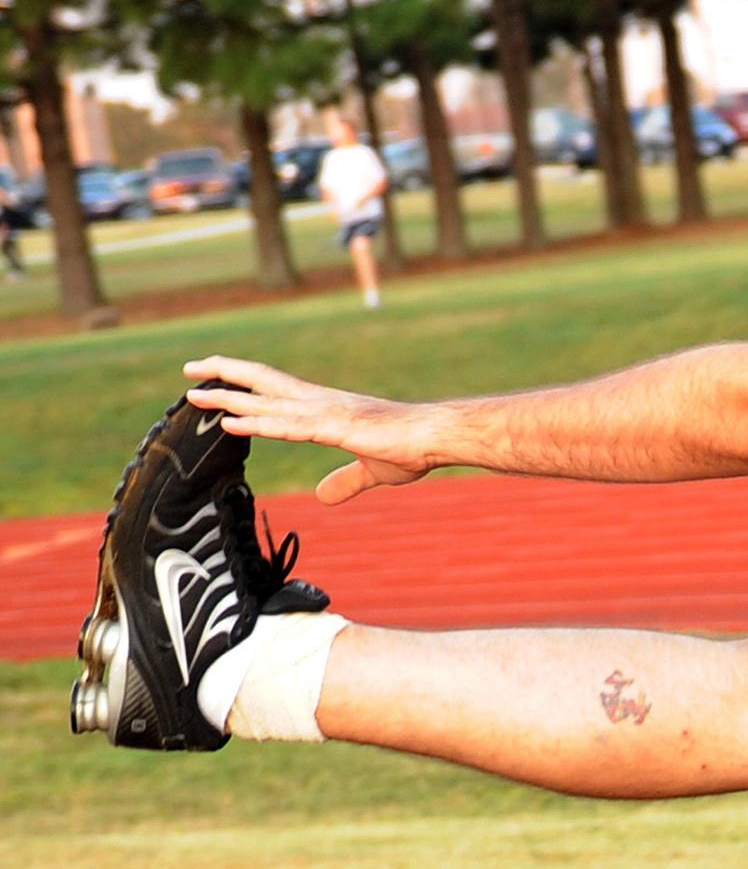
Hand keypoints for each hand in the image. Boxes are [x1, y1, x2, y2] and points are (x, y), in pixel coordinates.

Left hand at [181, 353, 439, 503]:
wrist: (436, 436)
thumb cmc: (411, 448)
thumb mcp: (372, 470)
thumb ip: (345, 481)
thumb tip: (324, 496)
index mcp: (327, 408)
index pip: (277, 391)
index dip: (246, 385)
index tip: (216, 383)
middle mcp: (319, 402)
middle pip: (261, 382)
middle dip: (224, 375)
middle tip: (190, 371)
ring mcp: (324, 412)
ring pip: (265, 399)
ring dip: (228, 397)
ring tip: (194, 393)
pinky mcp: (333, 427)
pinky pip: (286, 426)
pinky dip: (256, 423)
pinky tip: (231, 423)